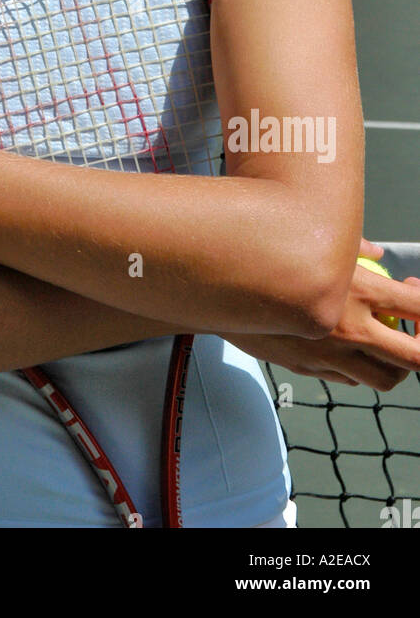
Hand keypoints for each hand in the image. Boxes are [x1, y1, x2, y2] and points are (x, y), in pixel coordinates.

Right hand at [226, 239, 419, 389]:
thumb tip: (376, 252)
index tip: (417, 295)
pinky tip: (346, 347)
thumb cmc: (267, 253)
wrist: (221, 285)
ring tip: (385, 347)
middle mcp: (350, 328)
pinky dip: (357, 369)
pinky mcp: (309, 368)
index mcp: (359, 292)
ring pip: (383, 379)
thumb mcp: (313, 240)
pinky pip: (348, 379)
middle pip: (413, 358)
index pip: (418, 310)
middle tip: (416, 337)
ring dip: (392, 366)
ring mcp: (330, 354)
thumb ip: (351, 247)